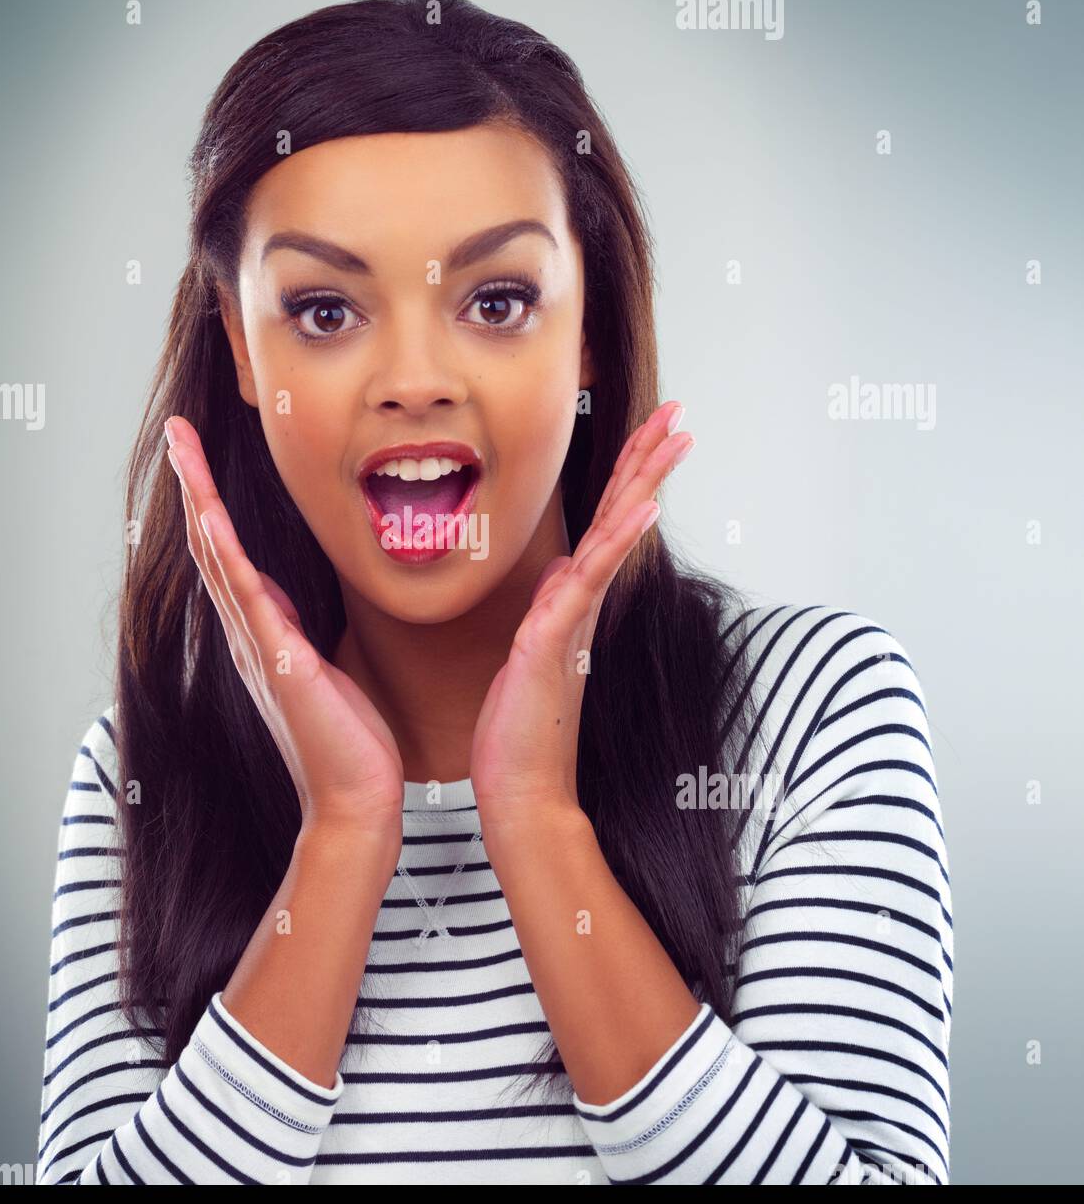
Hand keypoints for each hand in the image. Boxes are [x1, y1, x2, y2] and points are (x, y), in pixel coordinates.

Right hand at [164, 415, 404, 842]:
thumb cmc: (347, 741)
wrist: (355, 799)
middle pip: (210, 545)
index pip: (229, 554)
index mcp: (264, 633)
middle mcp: (250, 635)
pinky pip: (247, 600)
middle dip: (194, 485)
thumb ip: (298, 635)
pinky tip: (209, 518)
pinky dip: (225, 556)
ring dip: (200, 501)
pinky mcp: (280, 663)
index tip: (200, 455)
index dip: (211, 502)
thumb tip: (286, 607)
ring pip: (219, 560)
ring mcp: (259, 648)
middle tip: (178, 432)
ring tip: (184, 451)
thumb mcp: (323, 669)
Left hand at [468, 401, 694, 828]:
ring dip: (644, 483)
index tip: (652, 430)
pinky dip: (616, 543)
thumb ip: (552, 606)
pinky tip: (641, 509)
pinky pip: (589, 582)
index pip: (607, 523)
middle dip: (649, 461)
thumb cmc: (522, 728)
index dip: (629, 474)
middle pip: (623, 517)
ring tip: (676, 438)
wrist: (521, 789)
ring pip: (615, 537)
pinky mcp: (555, 641)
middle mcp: (585, 605)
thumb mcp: (531, 652)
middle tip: (681, 413)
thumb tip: (562, 570)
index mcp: (575, 602)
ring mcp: (576, 621)